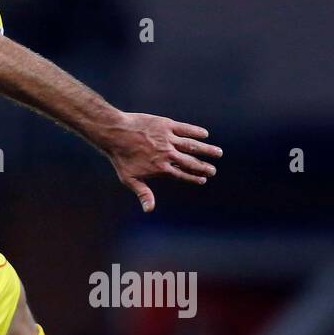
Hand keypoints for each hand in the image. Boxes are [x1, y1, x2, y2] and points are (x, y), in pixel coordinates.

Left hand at [102, 111, 220, 212]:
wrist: (115, 132)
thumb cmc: (120, 157)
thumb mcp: (129, 178)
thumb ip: (143, 193)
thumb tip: (149, 210)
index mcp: (161, 168)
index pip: (182, 175)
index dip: (194, 178)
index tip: (203, 179)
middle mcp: (167, 154)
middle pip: (191, 162)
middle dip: (204, 167)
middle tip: (213, 170)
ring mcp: (168, 139)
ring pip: (192, 145)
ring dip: (206, 149)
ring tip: (218, 152)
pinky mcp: (166, 125)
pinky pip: (185, 129)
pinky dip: (196, 131)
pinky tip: (205, 134)